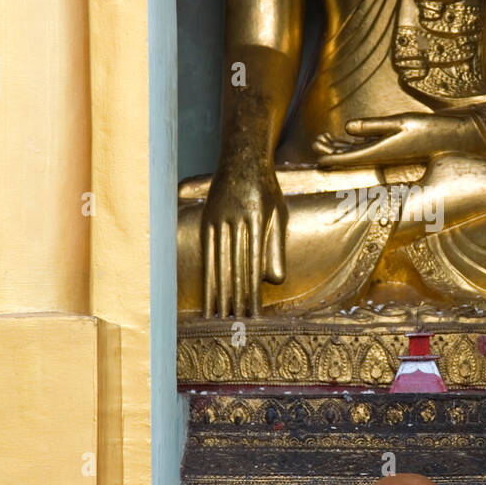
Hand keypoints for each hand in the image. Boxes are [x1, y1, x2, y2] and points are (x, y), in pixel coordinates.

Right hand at [201, 161, 285, 317]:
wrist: (242, 158)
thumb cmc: (266, 190)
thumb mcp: (278, 215)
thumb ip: (276, 248)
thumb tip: (274, 282)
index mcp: (256, 222)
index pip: (255, 265)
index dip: (253, 292)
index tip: (253, 315)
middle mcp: (235, 223)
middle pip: (234, 268)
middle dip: (235, 299)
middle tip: (235, 326)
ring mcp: (219, 222)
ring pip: (218, 263)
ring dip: (218, 292)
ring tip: (219, 317)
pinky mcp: (207, 222)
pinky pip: (207, 254)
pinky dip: (208, 276)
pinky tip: (208, 293)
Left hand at [314, 111, 485, 167]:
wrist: (456, 138)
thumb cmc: (430, 129)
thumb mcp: (401, 122)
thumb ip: (373, 126)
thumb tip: (347, 127)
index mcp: (381, 152)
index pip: (349, 159)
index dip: (331, 158)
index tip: (316, 157)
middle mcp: (383, 155)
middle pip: (350, 157)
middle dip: (332, 151)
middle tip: (316, 143)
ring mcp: (389, 152)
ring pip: (358, 152)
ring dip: (341, 147)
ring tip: (324, 139)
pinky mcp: (395, 147)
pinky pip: (369, 148)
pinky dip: (355, 144)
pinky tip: (348, 137)